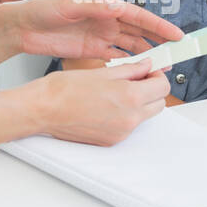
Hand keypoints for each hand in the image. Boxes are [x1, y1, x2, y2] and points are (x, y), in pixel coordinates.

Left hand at [7, 0, 183, 59]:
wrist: (21, 26)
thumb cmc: (41, 10)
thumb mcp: (66, 5)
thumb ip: (91, 6)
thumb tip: (116, 6)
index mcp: (104, 6)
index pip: (139, 16)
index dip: (159, 26)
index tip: (176, 35)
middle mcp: (106, 19)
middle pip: (140, 32)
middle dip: (159, 42)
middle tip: (177, 54)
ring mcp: (100, 35)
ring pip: (131, 46)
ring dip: (147, 55)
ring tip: (161, 67)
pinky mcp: (91, 49)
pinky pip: (116, 57)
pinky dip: (129, 63)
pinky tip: (139, 72)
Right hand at [34, 62, 171, 144]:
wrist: (43, 110)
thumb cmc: (64, 90)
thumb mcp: (102, 72)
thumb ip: (130, 70)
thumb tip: (146, 66)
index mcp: (130, 97)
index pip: (163, 87)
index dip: (158, 76)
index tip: (150, 71)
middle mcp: (129, 118)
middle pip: (159, 104)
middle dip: (152, 90)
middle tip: (138, 80)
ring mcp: (121, 132)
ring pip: (145, 116)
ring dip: (140, 103)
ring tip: (118, 92)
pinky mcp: (112, 141)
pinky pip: (129, 126)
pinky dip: (125, 115)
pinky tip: (107, 105)